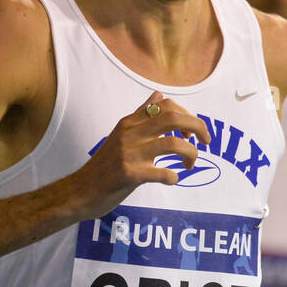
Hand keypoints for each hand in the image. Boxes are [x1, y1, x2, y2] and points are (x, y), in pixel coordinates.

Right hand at [73, 91, 210, 219]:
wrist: (80, 191)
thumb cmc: (106, 165)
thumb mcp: (122, 134)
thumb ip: (141, 115)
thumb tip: (158, 94)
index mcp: (130, 123)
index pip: (166, 105)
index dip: (187, 115)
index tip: (190, 133)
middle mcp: (130, 134)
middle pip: (173, 118)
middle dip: (198, 127)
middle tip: (206, 142)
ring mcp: (129, 154)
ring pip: (172, 144)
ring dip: (191, 154)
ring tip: (189, 165)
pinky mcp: (129, 174)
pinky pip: (162, 173)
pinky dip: (173, 177)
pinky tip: (171, 179)